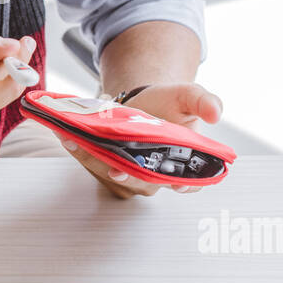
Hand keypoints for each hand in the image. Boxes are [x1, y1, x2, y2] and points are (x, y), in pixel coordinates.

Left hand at [60, 82, 223, 199]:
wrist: (145, 99)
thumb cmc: (170, 103)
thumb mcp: (189, 96)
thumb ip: (204, 101)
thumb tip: (217, 112)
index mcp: (184, 164)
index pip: (189, 183)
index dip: (183, 185)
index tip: (174, 183)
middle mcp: (156, 175)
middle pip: (141, 180)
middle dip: (123, 171)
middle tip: (112, 162)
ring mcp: (130, 173)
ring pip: (111, 173)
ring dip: (90, 157)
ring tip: (73, 137)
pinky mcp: (107, 166)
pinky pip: (93, 163)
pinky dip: (78, 150)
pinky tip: (66, 134)